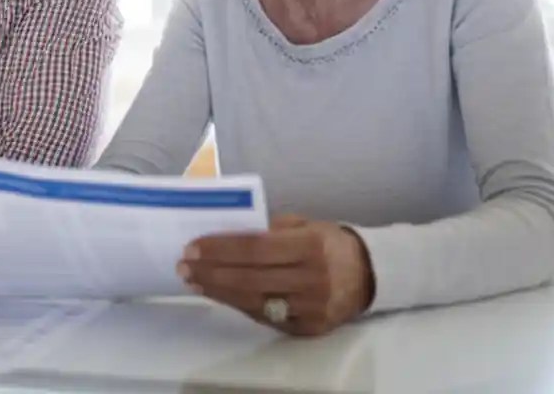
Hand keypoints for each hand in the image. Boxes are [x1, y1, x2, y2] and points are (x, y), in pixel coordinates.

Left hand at [177, 214, 374, 335]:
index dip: (221, 249)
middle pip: (250, 278)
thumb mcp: (304, 224)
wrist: (369, 275)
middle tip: (184, 266)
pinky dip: (238, 304)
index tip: (192, 247)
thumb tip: (224, 233)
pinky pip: (265, 317)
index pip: (256, 248)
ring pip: (254, 302)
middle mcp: (312, 279)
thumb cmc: (328, 243)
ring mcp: (311, 308)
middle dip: (211, 272)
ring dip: (218, 291)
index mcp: (311, 246)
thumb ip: (268, 229)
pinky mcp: (309, 329)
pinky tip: (220, 293)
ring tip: (194, 281)